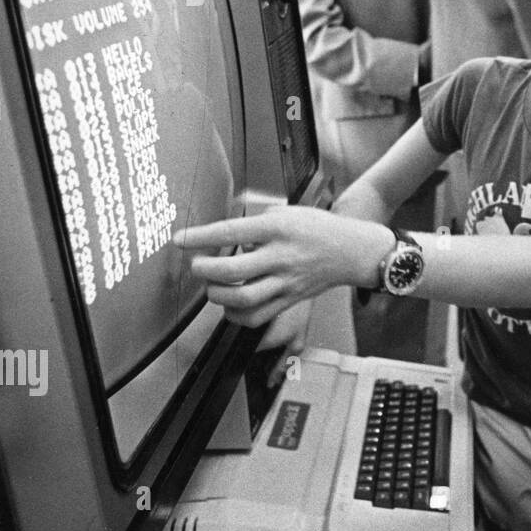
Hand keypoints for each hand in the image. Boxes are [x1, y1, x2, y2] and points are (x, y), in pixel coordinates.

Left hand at [173, 207, 395, 328]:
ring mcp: (286, 281)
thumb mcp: (286, 214)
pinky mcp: (289, 300)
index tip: (180, 240)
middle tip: (197, 265)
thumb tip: (223, 238)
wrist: (351, 250)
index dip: (200, 237)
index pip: (231, 232)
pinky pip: (256, 317)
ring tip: (212, 286)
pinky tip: (229, 305)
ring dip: (217, 294)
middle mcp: (281, 256)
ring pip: (242, 298)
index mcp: (278, 229)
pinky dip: (235, 315)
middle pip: (232, 270)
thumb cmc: (317, 228)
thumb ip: (255, 225)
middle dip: (204, 269)